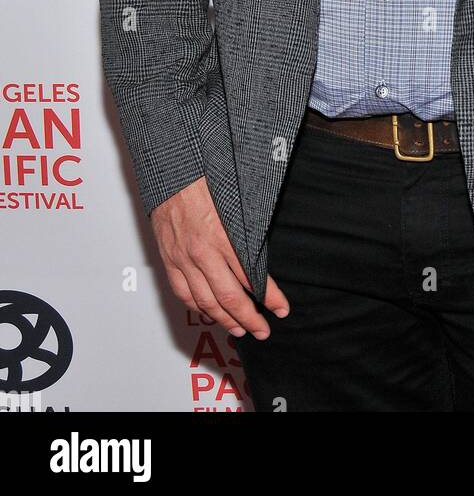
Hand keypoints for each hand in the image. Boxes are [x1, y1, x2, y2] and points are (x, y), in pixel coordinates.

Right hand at [150, 176, 289, 338]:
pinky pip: (183, 291)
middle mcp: (202, 250)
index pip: (252, 276)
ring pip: (205, 301)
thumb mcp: (237, 198)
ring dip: (224, 320)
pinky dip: (197, 307)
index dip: (270, 297)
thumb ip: (249, 228)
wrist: (170, 166)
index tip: (282, 309)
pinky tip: (209, 313)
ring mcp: (183, 256)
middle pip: (229, 297)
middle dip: (249, 318)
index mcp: (223, 234)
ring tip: (240, 330)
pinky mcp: (169, 257)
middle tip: (264, 330)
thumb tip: (264, 254)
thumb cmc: (206, 174)